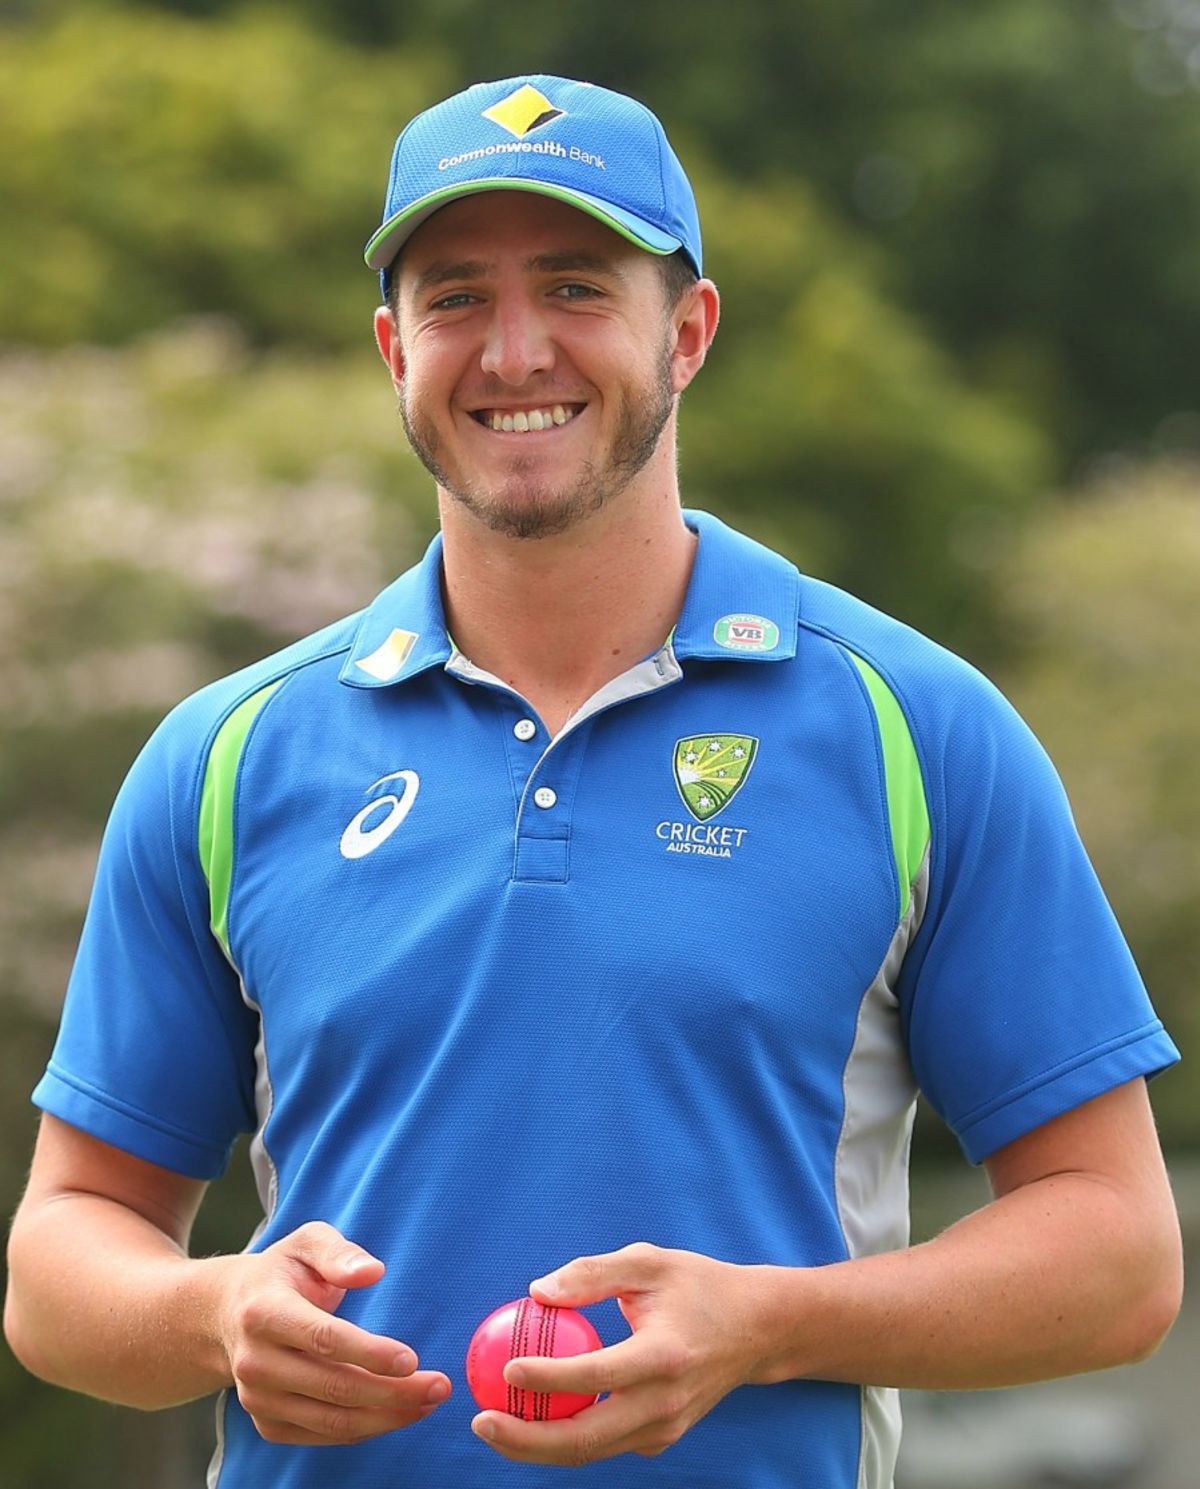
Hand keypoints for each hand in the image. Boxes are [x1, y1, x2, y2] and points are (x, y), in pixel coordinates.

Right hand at [218, 1220, 450, 1444]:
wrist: (228, 1314)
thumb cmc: (282, 1272)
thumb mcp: (306, 1243)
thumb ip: (338, 1252)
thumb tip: (372, 1271)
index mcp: (264, 1312)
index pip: (323, 1339)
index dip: (369, 1352)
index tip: (412, 1359)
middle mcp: (256, 1362)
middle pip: (334, 1387)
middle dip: (394, 1393)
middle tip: (440, 1387)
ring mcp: (257, 1399)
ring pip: (332, 1421)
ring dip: (387, 1417)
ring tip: (429, 1403)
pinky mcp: (267, 1423)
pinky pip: (324, 1434)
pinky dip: (366, 1429)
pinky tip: (398, 1413)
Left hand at [470, 1242, 767, 1464]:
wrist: (757, 1330)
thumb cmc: (697, 1286)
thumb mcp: (648, 1262)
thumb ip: (592, 1273)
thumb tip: (536, 1292)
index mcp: (664, 1355)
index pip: (597, 1374)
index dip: (547, 1377)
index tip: (504, 1369)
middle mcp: (665, 1402)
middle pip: (586, 1438)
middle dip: (526, 1438)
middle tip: (482, 1420)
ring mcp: (665, 1428)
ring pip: (591, 1451)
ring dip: (537, 1446)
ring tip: (493, 1425)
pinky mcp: (661, 1438)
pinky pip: (605, 1444)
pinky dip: (565, 1438)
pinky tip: (531, 1418)